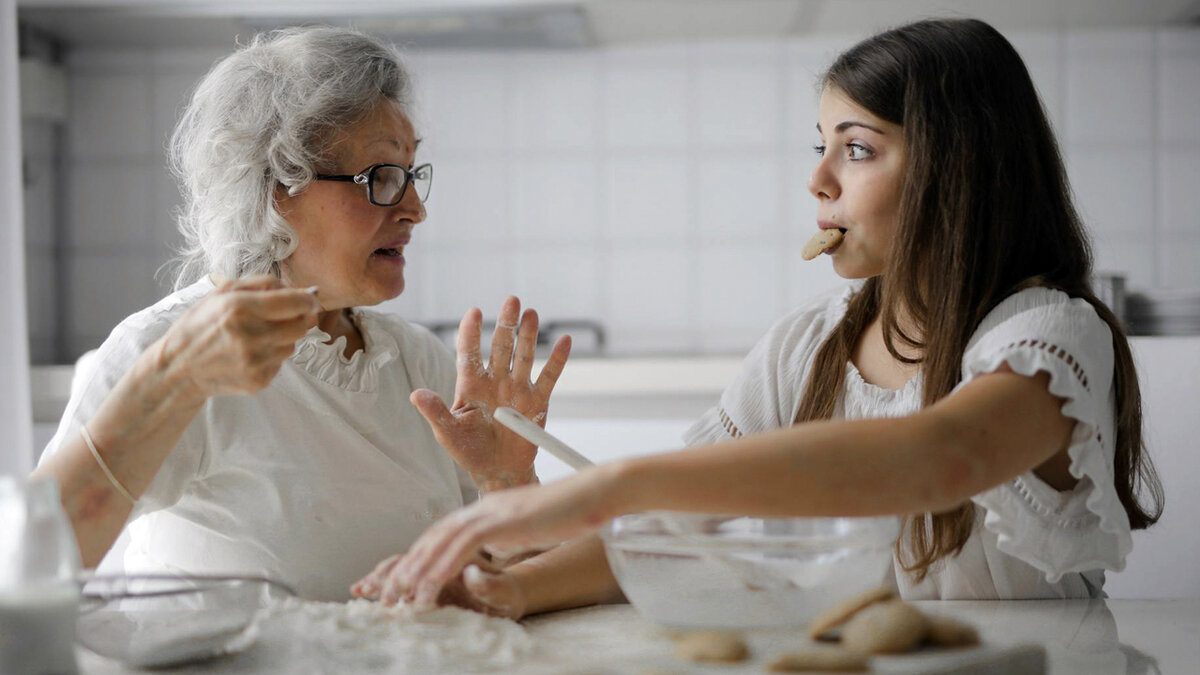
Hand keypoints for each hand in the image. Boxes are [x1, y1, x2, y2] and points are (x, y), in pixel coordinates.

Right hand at [155, 275, 318, 397]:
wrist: (178, 368)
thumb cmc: (201, 324)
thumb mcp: (223, 293)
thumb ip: (264, 284)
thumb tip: (304, 290)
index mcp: (240, 308)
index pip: (296, 303)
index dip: (308, 299)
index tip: (309, 298)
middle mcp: (250, 337)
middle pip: (302, 325)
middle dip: (300, 317)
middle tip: (287, 314)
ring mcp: (255, 362)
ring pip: (293, 344)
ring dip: (284, 337)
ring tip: (259, 335)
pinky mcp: (258, 380)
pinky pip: (281, 363)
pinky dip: (272, 355)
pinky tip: (251, 352)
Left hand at [358, 466, 618, 608]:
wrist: (593, 492)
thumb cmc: (570, 511)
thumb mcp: (529, 526)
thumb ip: (506, 535)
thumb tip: (493, 550)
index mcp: (488, 508)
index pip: (444, 532)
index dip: (421, 556)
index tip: (405, 581)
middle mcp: (483, 507)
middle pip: (434, 535)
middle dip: (409, 566)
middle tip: (388, 593)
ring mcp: (492, 511)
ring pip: (442, 540)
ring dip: (419, 569)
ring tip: (402, 596)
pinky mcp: (503, 519)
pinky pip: (464, 544)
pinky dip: (444, 564)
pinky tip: (431, 583)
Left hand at [411, 296, 570, 491]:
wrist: (498, 471)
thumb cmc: (469, 451)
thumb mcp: (448, 433)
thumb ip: (435, 412)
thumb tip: (415, 394)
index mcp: (470, 385)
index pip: (469, 353)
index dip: (471, 332)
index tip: (474, 312)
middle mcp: (495, 381)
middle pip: (501, 347)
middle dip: (506, 324)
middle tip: (511, 300)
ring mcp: (517, 389)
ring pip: (524, 356)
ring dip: (528, 335)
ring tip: (531, 313)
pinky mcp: (537, 402)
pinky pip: (549, 377)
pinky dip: (557, 360)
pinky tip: (564, 341)